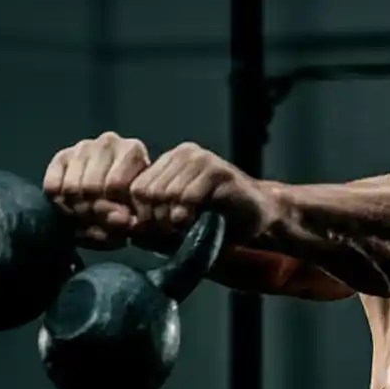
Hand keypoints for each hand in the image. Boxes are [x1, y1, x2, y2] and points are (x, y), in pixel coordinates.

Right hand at [42, 131, 148, 249]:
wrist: (111, 204)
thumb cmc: (129, 208)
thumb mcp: (134, 219)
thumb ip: (127, 220)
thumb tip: (120, 220)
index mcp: (133, 150)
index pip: (115, 184)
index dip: (114, 209)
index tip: (119, 220)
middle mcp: (107, 142)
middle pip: (90, 186)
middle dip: (93, 211)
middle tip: (99, 219)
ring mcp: (82, 147)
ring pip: (70, 188)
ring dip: (76, 209)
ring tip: (87, 214)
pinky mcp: (61, 157)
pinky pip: (52, 187)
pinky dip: (59, 203)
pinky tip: (72, 206)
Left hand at [129, 142, 277, 244]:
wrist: (260, 215)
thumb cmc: (218, 222)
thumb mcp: (180, 223)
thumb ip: (154, 224)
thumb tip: (128, 230)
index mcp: (170, 161)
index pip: (136, 188)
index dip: (142, 216)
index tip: (159, 233)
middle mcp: (184, 154)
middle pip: (149, 191)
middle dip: (157, 220)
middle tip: (174, 234)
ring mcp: (202, 159)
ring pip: (167, 193)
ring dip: (174, 220)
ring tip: (188, 229)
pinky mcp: (220, 171)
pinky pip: (189, 196)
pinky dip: (189, 215)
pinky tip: (198, 223)